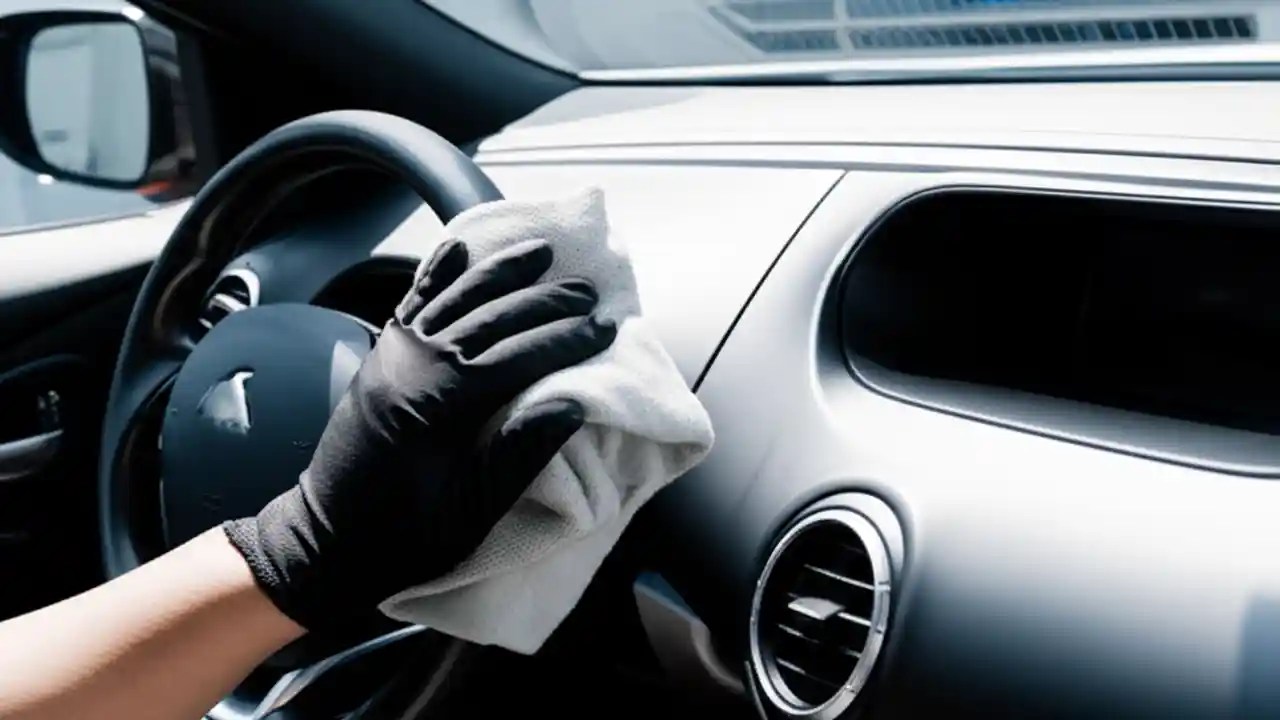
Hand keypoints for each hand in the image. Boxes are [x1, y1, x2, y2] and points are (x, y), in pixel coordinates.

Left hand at [224, 238, 615, 629]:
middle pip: (491, 316)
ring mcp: (391, 354)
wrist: (326, 542)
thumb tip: (573, 404)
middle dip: (545, 301)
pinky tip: (459, 248)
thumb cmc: (403, 536)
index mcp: (437, 404)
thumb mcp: (472, 511)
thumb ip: (521, 453)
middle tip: (589, 292)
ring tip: (541, 253)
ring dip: (501, 273)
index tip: (604, 329)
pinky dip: (438, 273)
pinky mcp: (379, 356)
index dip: (565, 341)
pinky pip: (412, 301)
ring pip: (454, 297)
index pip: (516, 356)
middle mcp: (411, 365)